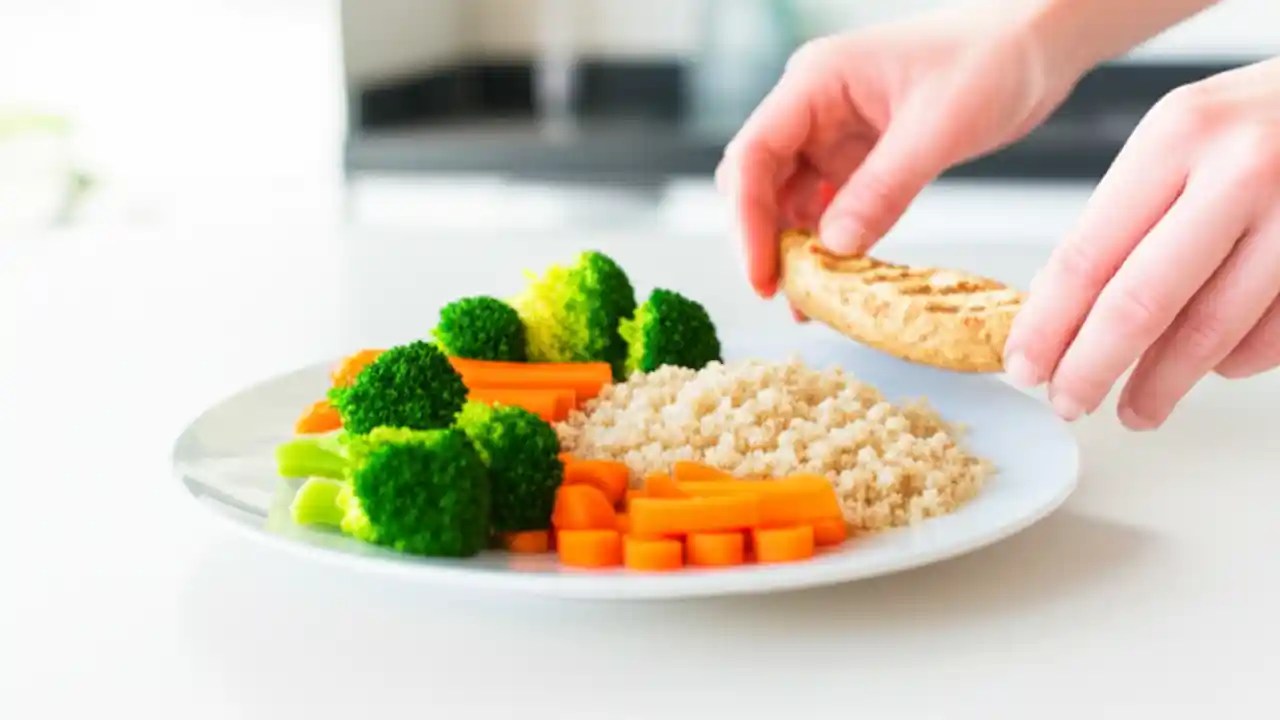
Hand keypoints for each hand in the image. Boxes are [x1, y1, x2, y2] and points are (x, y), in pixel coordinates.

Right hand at [715, 4, 1082, 297]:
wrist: (1038, 43)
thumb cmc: (994, 59)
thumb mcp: (938, 128)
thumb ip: (883, 188)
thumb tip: (834, 249)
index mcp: (816, 83)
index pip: (754, 155)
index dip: (747, 220)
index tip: (761, 275)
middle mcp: (814, 109)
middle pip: (759, 182)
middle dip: (763, 240)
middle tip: (781, 295)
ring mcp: (835, 135)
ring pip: (789, 202)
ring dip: (795, 250)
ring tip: (809, 303)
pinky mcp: (861, 159)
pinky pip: (829, 209)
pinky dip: (829, 246)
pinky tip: (837, 282)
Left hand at [1003, 58, 1279, 429]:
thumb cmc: (1267, 115)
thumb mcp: (1184, 134)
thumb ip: (1124, 213)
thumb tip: (1054, 304)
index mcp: (1180, 134)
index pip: (1087, 254)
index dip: (1047, 325)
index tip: (1023, 366)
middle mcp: (1242, 170)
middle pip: (1141, 303)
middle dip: (1092, 368)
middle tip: (1067, 402)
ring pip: (1212, 332)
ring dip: (1163, 383)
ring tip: (1135, 408)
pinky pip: (1271, 336)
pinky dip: (1232, 361)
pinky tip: (1211, 367)